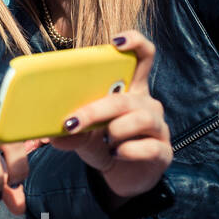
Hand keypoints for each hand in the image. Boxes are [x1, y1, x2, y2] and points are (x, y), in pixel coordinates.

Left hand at [48, 30, 172, 202]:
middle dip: (96, 109)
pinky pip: (149, 147)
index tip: (116, 42)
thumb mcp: (82, 136)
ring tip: (103, 141)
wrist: (120, 177)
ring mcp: (159, 127)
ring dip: (114, 131)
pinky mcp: (163, 151)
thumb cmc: (102, 145)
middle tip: (72, 122)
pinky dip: (128, 151)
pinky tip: (116, 154)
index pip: (143, 56)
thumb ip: (71, 131)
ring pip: (141, 118)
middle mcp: (147, 104)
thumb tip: (55, 132)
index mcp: (130, 89)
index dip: (135, 43)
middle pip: (127, 96)